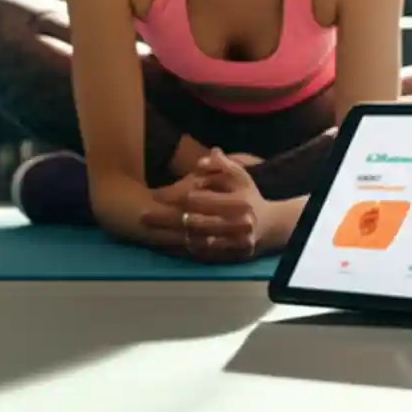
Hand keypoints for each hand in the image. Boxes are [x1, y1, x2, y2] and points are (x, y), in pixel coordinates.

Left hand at [143, 148, 274, 262]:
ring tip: (149, 232)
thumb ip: (223, 164)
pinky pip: (202, 254)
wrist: (269, 225)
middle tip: (143, 216)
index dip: (175, 197)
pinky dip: (183, 250)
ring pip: (195, 240)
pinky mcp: (230, 256)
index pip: (199, 199)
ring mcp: (233, 243)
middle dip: (166, 219)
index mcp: (238, 201)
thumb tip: (208, 155)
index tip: (155, 196)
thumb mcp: (241, 175)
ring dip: (171, 237)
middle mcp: (237, 224)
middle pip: (193, 222)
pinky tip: (166, 246)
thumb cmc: (249, 195)